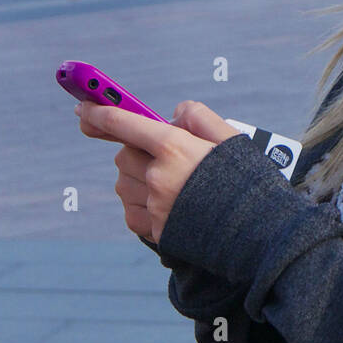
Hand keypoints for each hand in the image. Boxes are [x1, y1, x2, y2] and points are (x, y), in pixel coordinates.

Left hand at [75, 99, 241, 244]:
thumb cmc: (248, 181)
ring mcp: (155, 206)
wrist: (260, 233)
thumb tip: (172, 115)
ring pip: (124, 184)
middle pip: (123, 155)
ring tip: (175, 184)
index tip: (82, 108)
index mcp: (174, 147)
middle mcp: (158, 176)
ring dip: (138, 179)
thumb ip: (199, 117)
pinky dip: (141, 205)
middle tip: (164, 156)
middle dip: (136, 151)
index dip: (97, 112)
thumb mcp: (231, 137)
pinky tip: (168, 204)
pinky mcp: (156, 231)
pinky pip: (130, 212)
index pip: (123, 123)